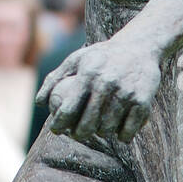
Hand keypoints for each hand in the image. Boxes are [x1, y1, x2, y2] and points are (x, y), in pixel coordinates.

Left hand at [36, 37, 161, 143]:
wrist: (139, 46)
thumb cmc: (102, 56)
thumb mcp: (77, 59)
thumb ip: (55, 78)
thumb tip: (39, 102)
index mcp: (88, 73)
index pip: (68, 108)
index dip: (59, 124)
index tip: (56, 130)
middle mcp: (106, 83)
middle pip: (88, 123)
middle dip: (79, 134)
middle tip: (77, 134)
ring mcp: (126, 93)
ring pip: (108, 129)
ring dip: (101, 133)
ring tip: (98, 130)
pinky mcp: (143, 100)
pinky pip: (128, 130)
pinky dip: (122, 135)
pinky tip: (118, 132)